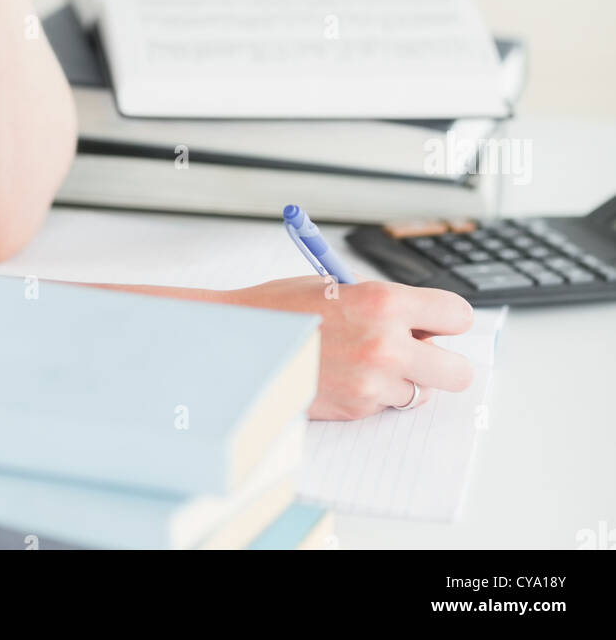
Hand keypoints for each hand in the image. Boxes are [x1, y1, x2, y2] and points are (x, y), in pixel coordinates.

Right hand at [225, 277, 474, 419]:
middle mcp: (386, 345)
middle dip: (443, 362)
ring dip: (406, 381)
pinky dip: (375, 395)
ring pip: (422, 393)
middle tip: (422, 353)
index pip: (457, 315)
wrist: (241, 341)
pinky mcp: (357, 410)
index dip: (448, 319)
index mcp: (384, 302)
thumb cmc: (284, 309)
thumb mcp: (340, 288)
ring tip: (370, 363)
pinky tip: (345, 375)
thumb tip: (421, 323)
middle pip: (457, 371)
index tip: (438, 321)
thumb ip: (386, 305)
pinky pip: (386, 406)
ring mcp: (373, 383)